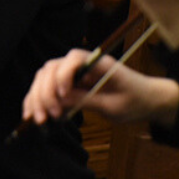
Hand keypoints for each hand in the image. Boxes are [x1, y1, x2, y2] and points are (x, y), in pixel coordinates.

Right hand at [21, 48, 178, 126]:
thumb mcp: (115, 106)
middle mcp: (82, 65)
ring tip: (39, 119)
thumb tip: (62, 101)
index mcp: (98, 63)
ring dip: (37, 97)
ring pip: (44, 77)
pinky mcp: (69, 84)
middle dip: (45, 92)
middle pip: (52, 69)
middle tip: (48, 116)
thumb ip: (88, 101)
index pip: (73, 58)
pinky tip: (32, 114)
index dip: (63, 74)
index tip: (63, 96)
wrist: (146, 100)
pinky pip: (47, 88)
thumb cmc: (135, 101)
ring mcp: (73, 73)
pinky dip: (37, 100)